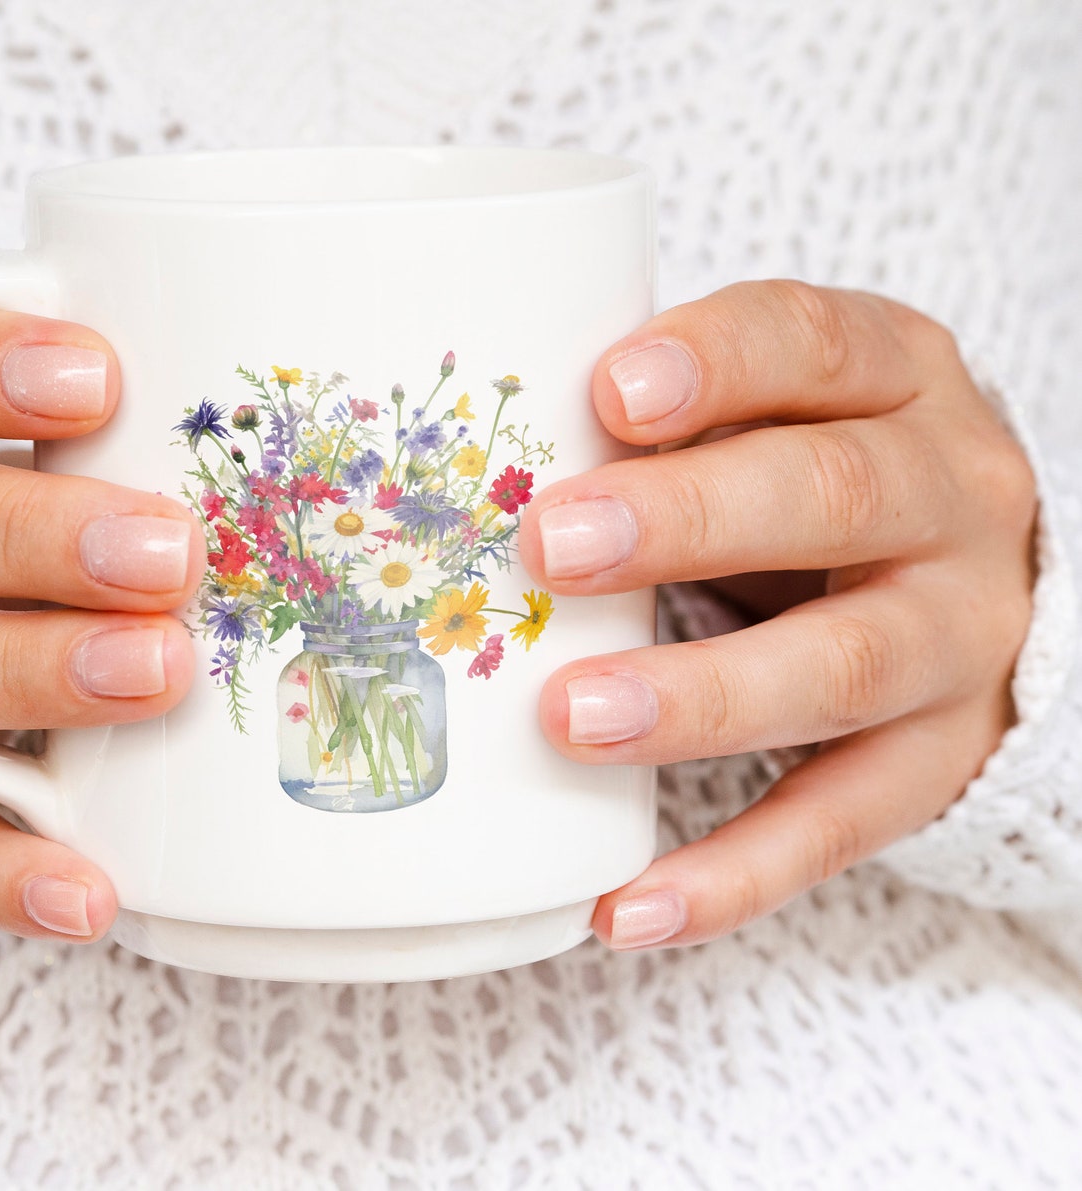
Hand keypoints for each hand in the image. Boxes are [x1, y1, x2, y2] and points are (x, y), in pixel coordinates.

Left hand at [523, 281, 1037, 949]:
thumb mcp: (772, 411)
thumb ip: (663, 420)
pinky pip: (841, 824)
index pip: (817, 346)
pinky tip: (626, 907)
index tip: (610, 394)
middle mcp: (951, 500)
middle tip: (554, 546)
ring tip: (574, 721)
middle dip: (690, 521)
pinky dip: (733, 875)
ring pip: (845, 667)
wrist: (980, 580)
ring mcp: (960, 637)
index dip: (718, 363)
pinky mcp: (941, 760)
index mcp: (896, 380)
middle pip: (833, 497)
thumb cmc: (813, 473)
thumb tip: (465, 460)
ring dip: (702, 698)